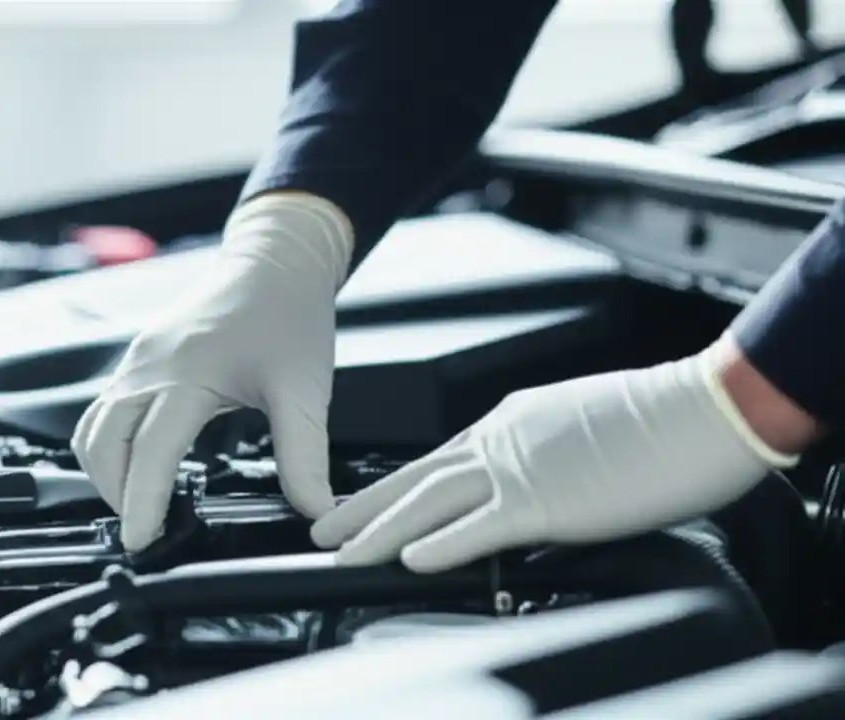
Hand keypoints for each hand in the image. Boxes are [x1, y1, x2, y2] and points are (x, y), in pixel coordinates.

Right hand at [72, 192, 353, 550]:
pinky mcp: (139, 360)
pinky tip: (137, 466)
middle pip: (103, 443)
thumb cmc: (290, 316)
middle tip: (145, 535)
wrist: (276, 260)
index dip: (142, 501)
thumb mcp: (304, 391)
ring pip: (93, 429)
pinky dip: (109, 446)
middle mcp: (150, 366)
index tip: (141, 540)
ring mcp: (138, 361)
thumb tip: (315, 513)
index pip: (151, 450)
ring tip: (138, 506)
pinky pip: (103, 411)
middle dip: (115, 495)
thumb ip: (305, 457)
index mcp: (188, 372)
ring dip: (105, 472)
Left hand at [311, 336, 807, 572]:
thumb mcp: (579, 430)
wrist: (700, 409)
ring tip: (341, 550)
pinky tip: (409, 559)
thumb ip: (543, 455)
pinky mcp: (544, 500)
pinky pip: (478, 526)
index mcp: (510, 422)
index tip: (368, 503)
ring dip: (378, 530)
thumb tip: (533, 484)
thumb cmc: (657, 421)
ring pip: (428, 501)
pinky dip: (440, 543)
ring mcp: (517, 469)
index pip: (439, 458)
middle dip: (363, 505)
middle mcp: (500, 440)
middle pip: (414, 476)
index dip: (397, 485)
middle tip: (323, 527)